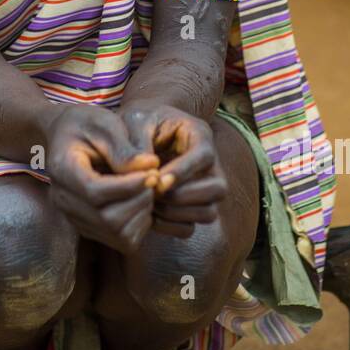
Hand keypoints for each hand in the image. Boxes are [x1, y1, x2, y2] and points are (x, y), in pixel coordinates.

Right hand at [40, 104, 160, 254]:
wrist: (66, 135)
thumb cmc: (87, 124)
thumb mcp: (105, 124)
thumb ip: (124, 148)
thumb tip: (151, 166)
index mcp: (62, 169)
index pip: (95, 192)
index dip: (129, 187)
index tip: (153, 172)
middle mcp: (62, 199)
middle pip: (107, 219)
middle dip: (139, 200)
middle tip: (153, 178)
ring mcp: (73, 217)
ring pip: (116, 234)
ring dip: (141, 214)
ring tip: (147, 189)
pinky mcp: (88, 227)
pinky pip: (120, 241)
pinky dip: (137, 225)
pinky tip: (140, 201)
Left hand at [120, 101, 228, 237]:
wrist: (131, 133)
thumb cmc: (135, 122)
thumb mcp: (132, 122)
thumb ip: (135, 144)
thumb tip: (147, 173)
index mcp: (198, 134)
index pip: (204, 155)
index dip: (183, 171)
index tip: (157, 181)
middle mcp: (208, 164)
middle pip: (218, 188)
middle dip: (184, 196)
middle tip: (153, 194)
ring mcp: (202, 188)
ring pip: (208, 212)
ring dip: (178, 213)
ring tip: (149, 204)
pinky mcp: (189, 207)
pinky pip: (190, 227)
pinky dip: (170, 226)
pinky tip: (148, 215)